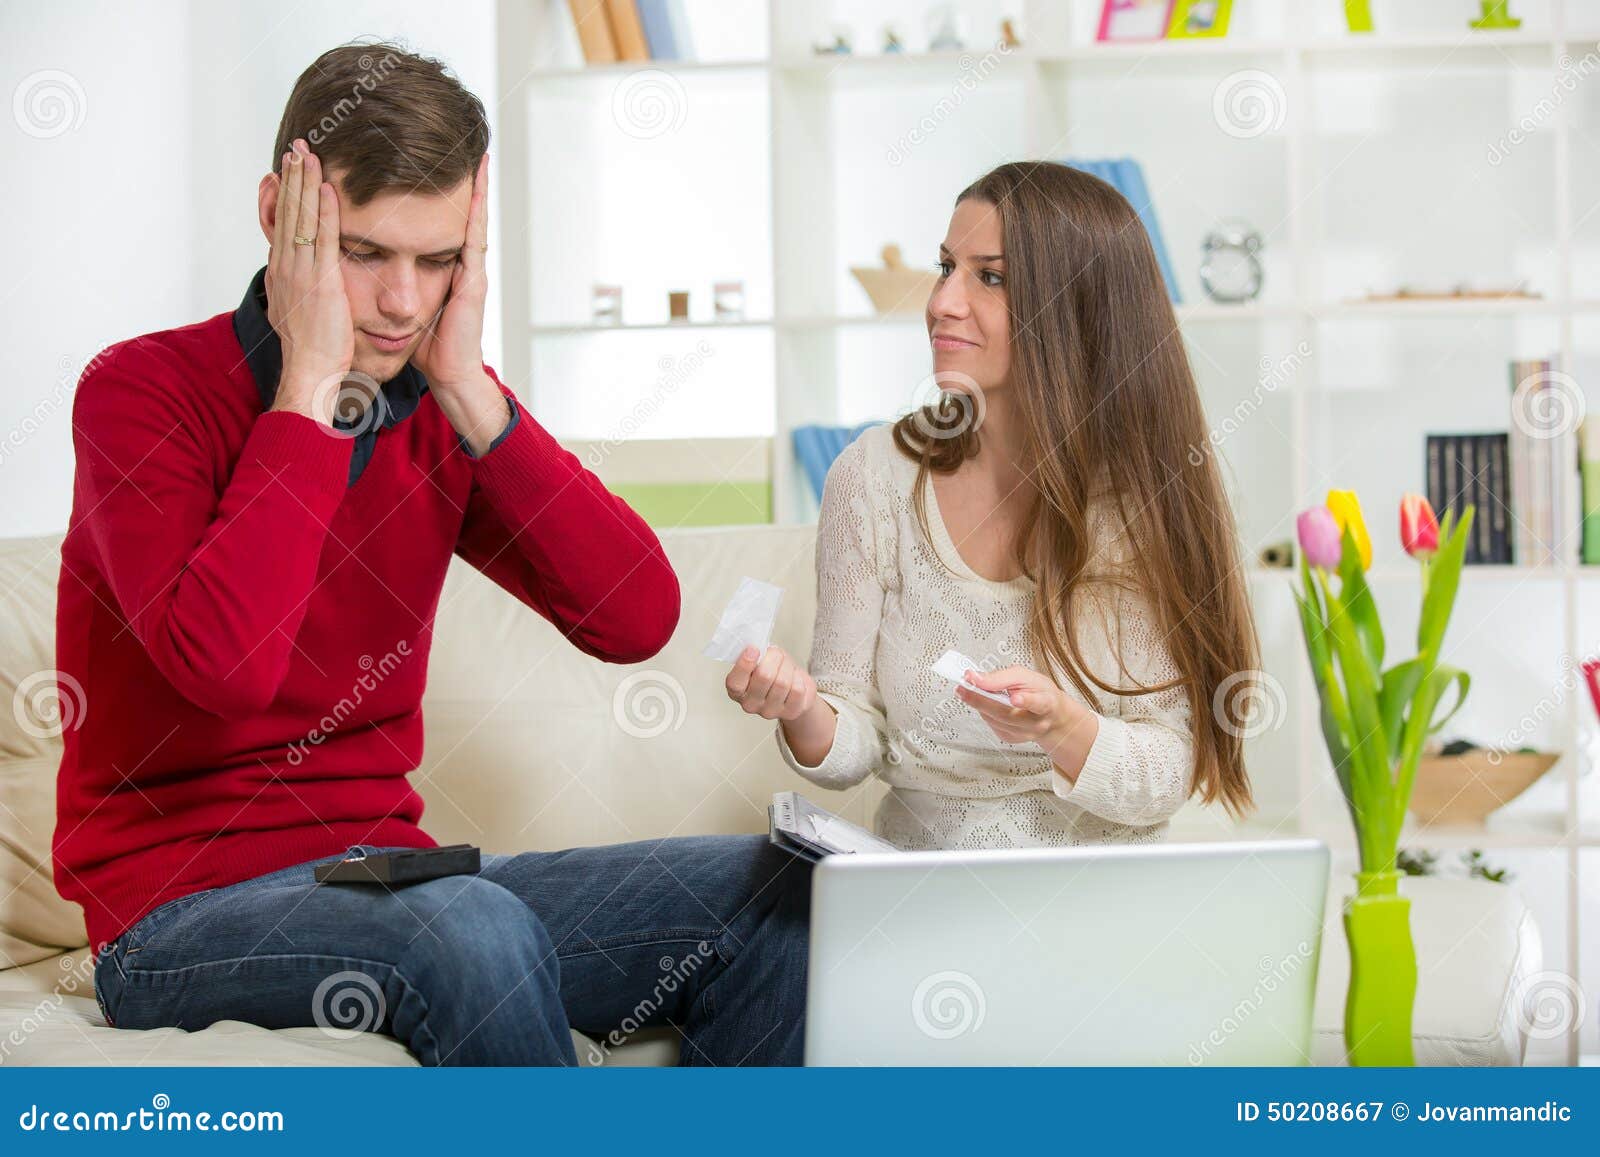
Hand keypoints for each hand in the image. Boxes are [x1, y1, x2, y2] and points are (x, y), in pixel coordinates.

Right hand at [266, 138, 352, 419]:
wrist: (311, 371)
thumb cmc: (311, 348)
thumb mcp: (293, 310)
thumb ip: (290, 286)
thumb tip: (283, 271)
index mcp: (281, 273)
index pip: (281, 224)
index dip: (283, 195)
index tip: (284, 169)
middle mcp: (286, 267)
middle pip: (287, 213)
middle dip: (291, 178)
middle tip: (295, 147)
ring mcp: (301, 273)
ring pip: (301, 219)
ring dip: (305, 184)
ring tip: (308, 154)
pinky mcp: (322, 281)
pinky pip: (323, 238)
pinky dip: (324, 211)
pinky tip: (327, 188)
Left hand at [411, 153, 488, 390]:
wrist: (448, 374)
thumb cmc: (427, 345)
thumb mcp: (405, 305)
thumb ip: (396, 283)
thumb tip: (367, 267)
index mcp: (442, 267)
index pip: (441, 222)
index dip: (438, 194)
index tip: (433, 162)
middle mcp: (460, 264)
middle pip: (460, 214)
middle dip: (464, 181)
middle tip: (463, 145)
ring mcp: (470, 270)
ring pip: (473, 219)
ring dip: (476, 186)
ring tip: (477, 155)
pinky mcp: (473, 279)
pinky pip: (474, 236)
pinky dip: (477, 210)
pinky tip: (477, 187)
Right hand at [725, 645, 817, 721]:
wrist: (793, 686)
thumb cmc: (773, 670)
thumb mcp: (759, 660)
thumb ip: (755, 656)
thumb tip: (757, 649)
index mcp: (737, 690)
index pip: (735, 682)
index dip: (744, 664)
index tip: (754, 649)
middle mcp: (750, 704)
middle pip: (764, 676)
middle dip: (774, 658)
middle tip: (776, 654)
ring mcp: (770, 711)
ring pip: (782, 682)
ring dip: (787, 667)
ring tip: (786, 666)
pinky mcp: (790, 713)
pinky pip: (797, 690)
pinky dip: (798, 678)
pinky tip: (794, 679)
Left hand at [957, 665, 1098, 774]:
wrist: (1050, 714)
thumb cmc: (1039, 691)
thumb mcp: (1025, 676)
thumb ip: (1001, 676)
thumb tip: (975, 678)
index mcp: (1046, 703)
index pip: (1038, 703)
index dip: (1026, 701)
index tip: (1015, 698)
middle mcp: (1036, 723)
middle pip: (1006, 714)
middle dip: (982, 700)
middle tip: (964, 688)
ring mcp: (1024, 734)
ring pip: (995, 720)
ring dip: (979, 704)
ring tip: (969, 689)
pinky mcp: (1011, 739)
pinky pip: (991, 723)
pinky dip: (985, 711)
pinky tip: (986, 702)